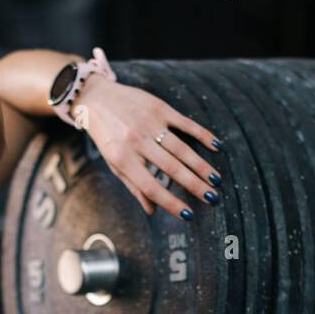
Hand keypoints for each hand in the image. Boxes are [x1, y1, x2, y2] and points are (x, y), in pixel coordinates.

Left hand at [69, 75, 223, 218]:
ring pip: (181, 148)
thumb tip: (152, 211)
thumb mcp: (113, 163)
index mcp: (123, 158)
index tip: (188, 215)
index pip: (151, 186)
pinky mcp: (159, 108)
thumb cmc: (106, 136)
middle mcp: (137, 141)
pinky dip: (202, 135)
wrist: (97, 98)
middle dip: (194, 185)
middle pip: (172, 168)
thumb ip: (133, 186)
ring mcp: (149, 123)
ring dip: (201, 166)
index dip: (170, 203)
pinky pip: (185, 123)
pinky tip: (217, 147)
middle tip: (212, 198)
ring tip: (216, 180)